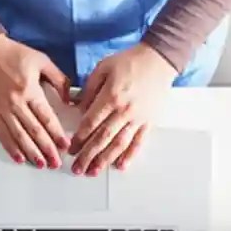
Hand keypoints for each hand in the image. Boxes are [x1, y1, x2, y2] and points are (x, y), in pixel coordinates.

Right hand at [0, 34, 70, 168]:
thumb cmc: (12, 53)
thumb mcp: (41, 60)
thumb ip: (59, 79)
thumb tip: (69, 98)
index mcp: (30, 90)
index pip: (47, 118)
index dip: (57, 134)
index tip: (65, 145)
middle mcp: (16, 102)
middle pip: (34, 131)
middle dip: (47, 149)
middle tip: (56, 162)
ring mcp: (2, 109)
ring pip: (19, 136)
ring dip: (31, 152)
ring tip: (41, 164)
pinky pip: (2, 134)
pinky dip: (11, 148)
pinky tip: (19, 157)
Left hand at [70, 42, 175, 174]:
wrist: (159, 59)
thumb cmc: (130, 61)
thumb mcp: (103, 68)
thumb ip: (89, 89)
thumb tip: (78, 108)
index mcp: (110, 97)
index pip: (90, 124)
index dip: (79, 138)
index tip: (71, 149)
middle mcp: (124, 111)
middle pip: (102, 138)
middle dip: (88, 155)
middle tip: (78, 168)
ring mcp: (138, 118)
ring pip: (119, 144)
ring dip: (105, 160)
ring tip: (94, 171)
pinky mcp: (149, 121)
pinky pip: (138, 142)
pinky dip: (130, 155)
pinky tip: (121, 166)